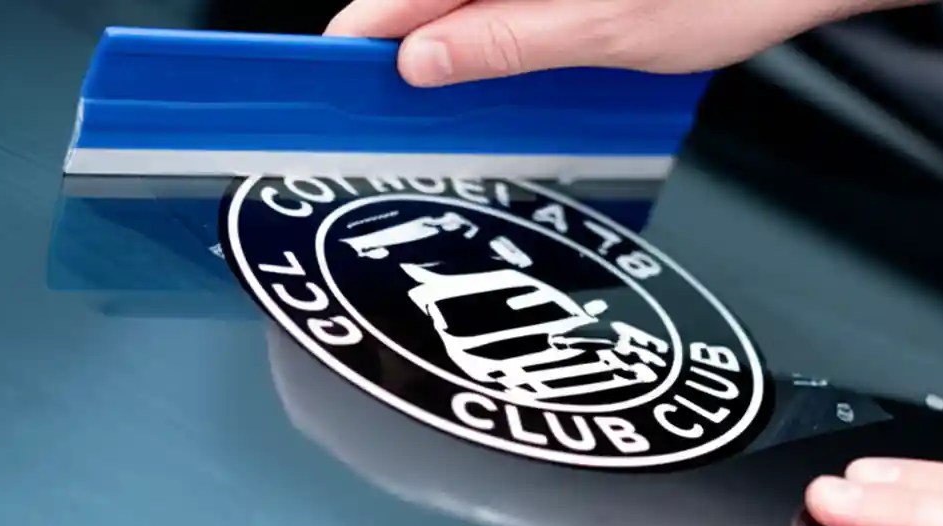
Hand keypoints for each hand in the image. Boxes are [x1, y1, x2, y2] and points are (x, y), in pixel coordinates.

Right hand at [325, 0, 900, 86]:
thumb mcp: (604, 30)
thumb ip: (504, 41)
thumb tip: (420, 59)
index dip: (363, 34)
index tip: (338, 80)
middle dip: (408, 39)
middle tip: (398, 100)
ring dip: (454, 36)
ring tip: (449, 86)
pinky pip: (509, 1)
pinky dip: (498, 26)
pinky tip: (505, 58)